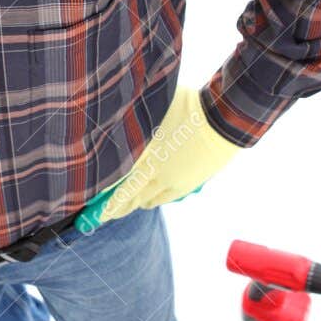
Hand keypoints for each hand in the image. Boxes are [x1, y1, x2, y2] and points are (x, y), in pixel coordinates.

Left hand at [74, 84, 241, 232]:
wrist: (225, 120)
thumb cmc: (189, 106)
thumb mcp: (154, 109)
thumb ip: (135, 119)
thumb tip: (115, 114)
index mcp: (146, 156)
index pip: (120, 188)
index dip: (107, 203)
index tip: (95, 213)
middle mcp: (157, 173)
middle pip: (131, 199)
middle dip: (116, 209)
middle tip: (104, 215)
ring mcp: (174, 181)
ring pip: (148, 200)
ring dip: (135, 203)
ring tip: (123, 206)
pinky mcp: (188, 183)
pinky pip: (165, 198)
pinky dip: (152, 200)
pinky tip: (147, 200)